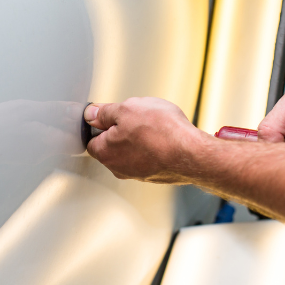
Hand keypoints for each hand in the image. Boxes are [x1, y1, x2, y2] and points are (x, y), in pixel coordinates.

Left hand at [84, 97, 202, 182]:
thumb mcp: (127, 109)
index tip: (110, 115)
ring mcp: (137, 174)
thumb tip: (92, 113)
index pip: (91, 139)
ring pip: (131, 151)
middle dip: (121, 131)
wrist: (192, 154)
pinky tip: (164, 137)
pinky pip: (148, 157)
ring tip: (154, 127)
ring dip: (139, 138)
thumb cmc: (161, 132)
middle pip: (112, 145)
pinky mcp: (155, 175)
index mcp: (105, 152)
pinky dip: (153, 147)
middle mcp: (118, 168)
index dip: (100, 123)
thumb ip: (105, 112)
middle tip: (136, 118)